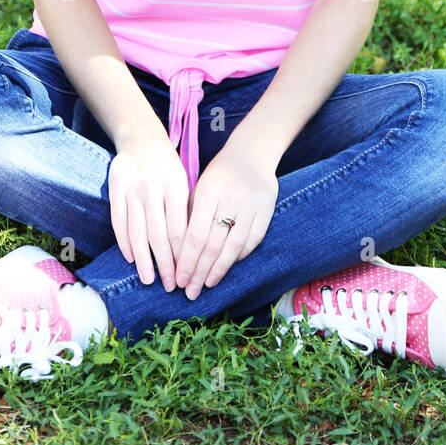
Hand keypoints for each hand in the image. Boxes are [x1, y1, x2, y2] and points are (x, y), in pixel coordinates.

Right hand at [108, 136, 189, 292]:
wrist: (141, 139)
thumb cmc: (169, 166)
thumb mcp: (185, 181)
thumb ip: (187, 211)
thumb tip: (191, 249)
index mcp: (176, 187)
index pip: (179, 229)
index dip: (182, 255)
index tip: (185, 274)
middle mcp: (153, 190)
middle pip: (158, 235)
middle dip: (165, 264)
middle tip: (169, 285)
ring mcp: (132, 191)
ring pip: (137, 232)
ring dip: (143, 259)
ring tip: (149, 279)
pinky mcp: (116, 191)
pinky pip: (119, 222)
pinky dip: (124, 242)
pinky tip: (130, 258)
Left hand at [175, 145, 278, 299]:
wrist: (252, 152)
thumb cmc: (218, 174)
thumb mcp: (198, 188)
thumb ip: (190, 217)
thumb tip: (177, 255)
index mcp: (208, 191)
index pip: (195, 235)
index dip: (186, 261)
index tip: (178, 280)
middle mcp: (230, 198)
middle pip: (213, 244)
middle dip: (199, 272)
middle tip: (189, 292)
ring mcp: (251, 204)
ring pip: (234, 246)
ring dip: (219, 270)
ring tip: (206, 285)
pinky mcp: (267, 208)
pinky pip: (253, 240)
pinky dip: (238, 256)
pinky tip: (226, 267)